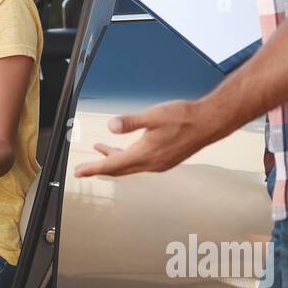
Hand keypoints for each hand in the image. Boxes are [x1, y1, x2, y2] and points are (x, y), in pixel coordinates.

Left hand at [73, 100, 222, 178]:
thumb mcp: (153, 115)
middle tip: (84, 168)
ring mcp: (159, 164)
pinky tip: (126, 148)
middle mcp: (151, 164)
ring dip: (114, 160)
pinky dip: (127, 158)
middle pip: (118, 169)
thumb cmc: (184, 117)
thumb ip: (130, 122)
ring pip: (130, 166)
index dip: (93, 167)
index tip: (78, 172)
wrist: (209, 123)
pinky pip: (140, 163)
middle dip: (99, 167)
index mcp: (144, 154)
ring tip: (101, 150)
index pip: (112, 165)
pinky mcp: (165, 160)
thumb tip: (111, 126)